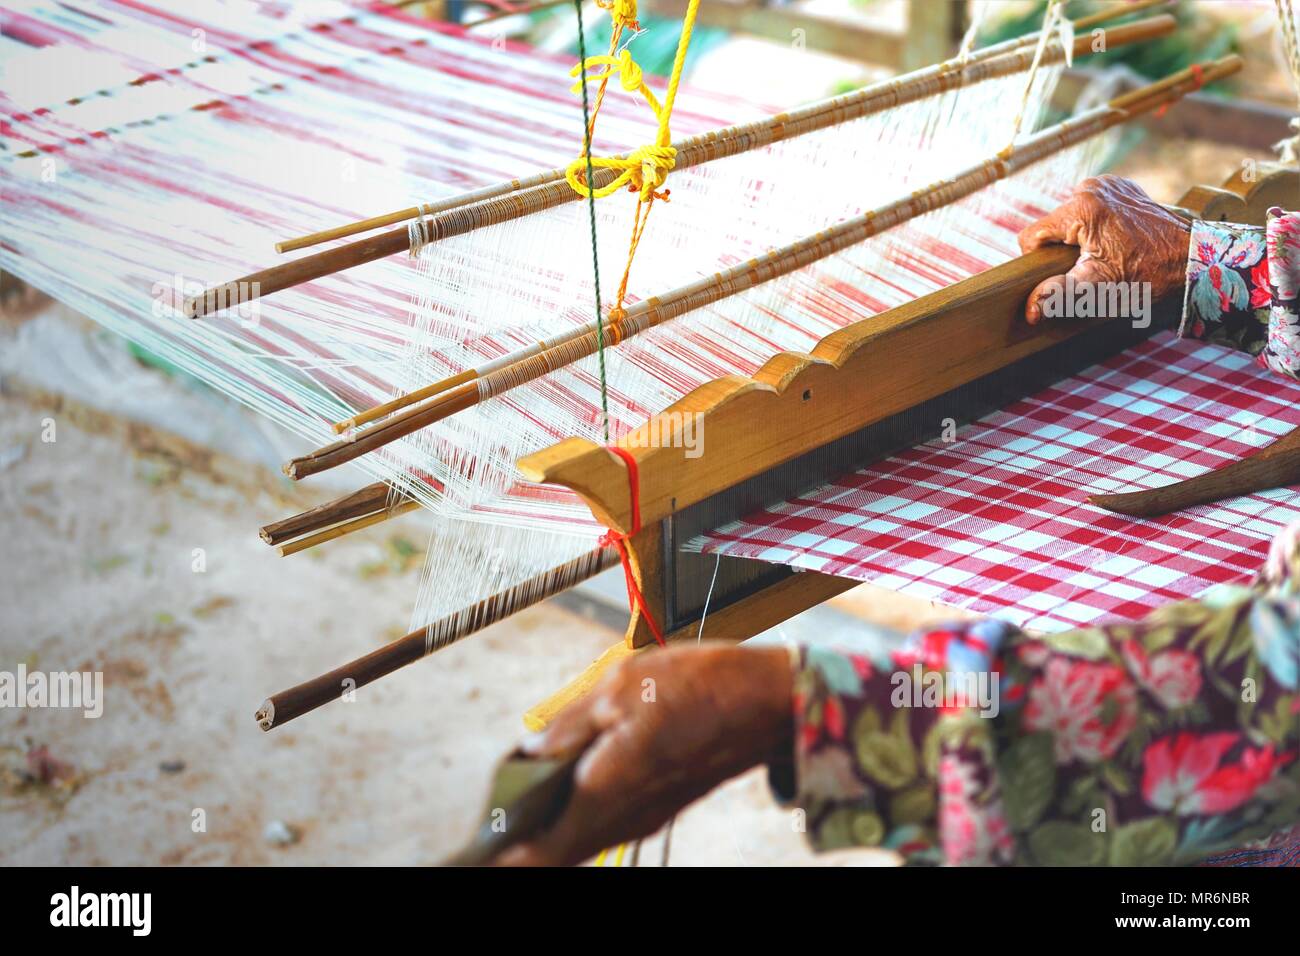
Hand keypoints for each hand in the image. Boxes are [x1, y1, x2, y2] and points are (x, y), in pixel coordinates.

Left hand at [494, 644, 794, 865]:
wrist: (767, 701)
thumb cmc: (699, 688)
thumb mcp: (619, 686)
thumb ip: (568, 726)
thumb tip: (532, 753)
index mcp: (603, 792)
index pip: (537, 854)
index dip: (499, 858)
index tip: (469, 856)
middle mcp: (623, 818)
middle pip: (556, 853)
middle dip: (517, 846)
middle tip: (485, 830)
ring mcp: (645, 814)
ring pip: (579, 840)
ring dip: (546, 830)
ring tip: (514, 804)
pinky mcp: (660, 803)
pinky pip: (603, 823)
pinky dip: (574, 816)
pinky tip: (563, 786)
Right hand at [1018, 174, 1189, 324]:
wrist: (1194, 257)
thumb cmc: (1148, 275)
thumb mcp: (1100, 289)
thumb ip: (1060, 295)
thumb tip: (1029, 310)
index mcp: (1081, 208)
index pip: (1031, 237)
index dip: (1042, 262)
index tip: (1070, 271)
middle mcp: (1091, 188)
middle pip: (1051, 227)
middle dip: (1063, 250)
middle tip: (1095, 264)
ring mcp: (1107, 184)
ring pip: (1068, 220)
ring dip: (1079, 240)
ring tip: (1107, 253)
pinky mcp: (1119, 187)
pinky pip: (1089, 210)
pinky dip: (1095, 227)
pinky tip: (1116, 240)